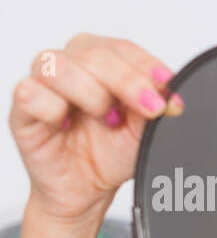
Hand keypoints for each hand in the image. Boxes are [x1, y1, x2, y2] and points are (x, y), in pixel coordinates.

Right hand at [8, 33, 182, 226]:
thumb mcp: (143, 130)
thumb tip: (172, 94)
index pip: (121, 48)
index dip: (146, 64)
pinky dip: (54, 108)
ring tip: (107, 120)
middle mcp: (71, 66)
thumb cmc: (112, 152)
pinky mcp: (23, 109)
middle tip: (150, 108)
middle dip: (128, 81)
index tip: (167, 84)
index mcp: (102, 62)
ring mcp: (43, 85)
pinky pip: (29, 92)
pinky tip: (67, 124)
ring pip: (59, 67)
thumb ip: (156, 107)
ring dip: (91, 94)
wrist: (88, 189)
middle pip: (94, 54)